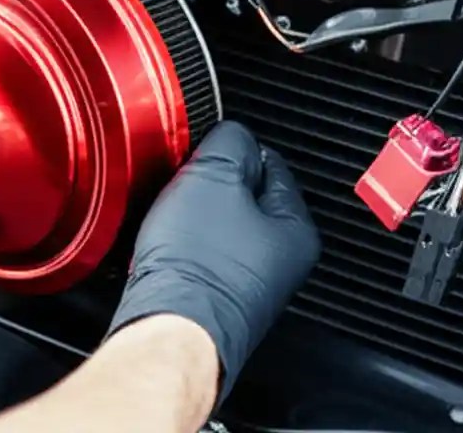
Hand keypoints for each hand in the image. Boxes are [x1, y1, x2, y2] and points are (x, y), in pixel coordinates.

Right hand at [108, 121, 320, 402]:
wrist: (169, 329)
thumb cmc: (200, 264)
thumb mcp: (216, 176)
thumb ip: (230, 141)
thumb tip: (233, 134)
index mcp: (296, 229)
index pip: (271, 162)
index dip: (233, 150)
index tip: (208, 151)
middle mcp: (279, 262)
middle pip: (242, 196)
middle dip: (209, 185)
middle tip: (186, 186)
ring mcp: (246, 284)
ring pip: (216, 226)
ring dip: (190, 216)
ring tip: (172, 221)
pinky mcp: (213, 299)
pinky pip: (197, 256)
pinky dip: (179, 247)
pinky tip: (166, 249)